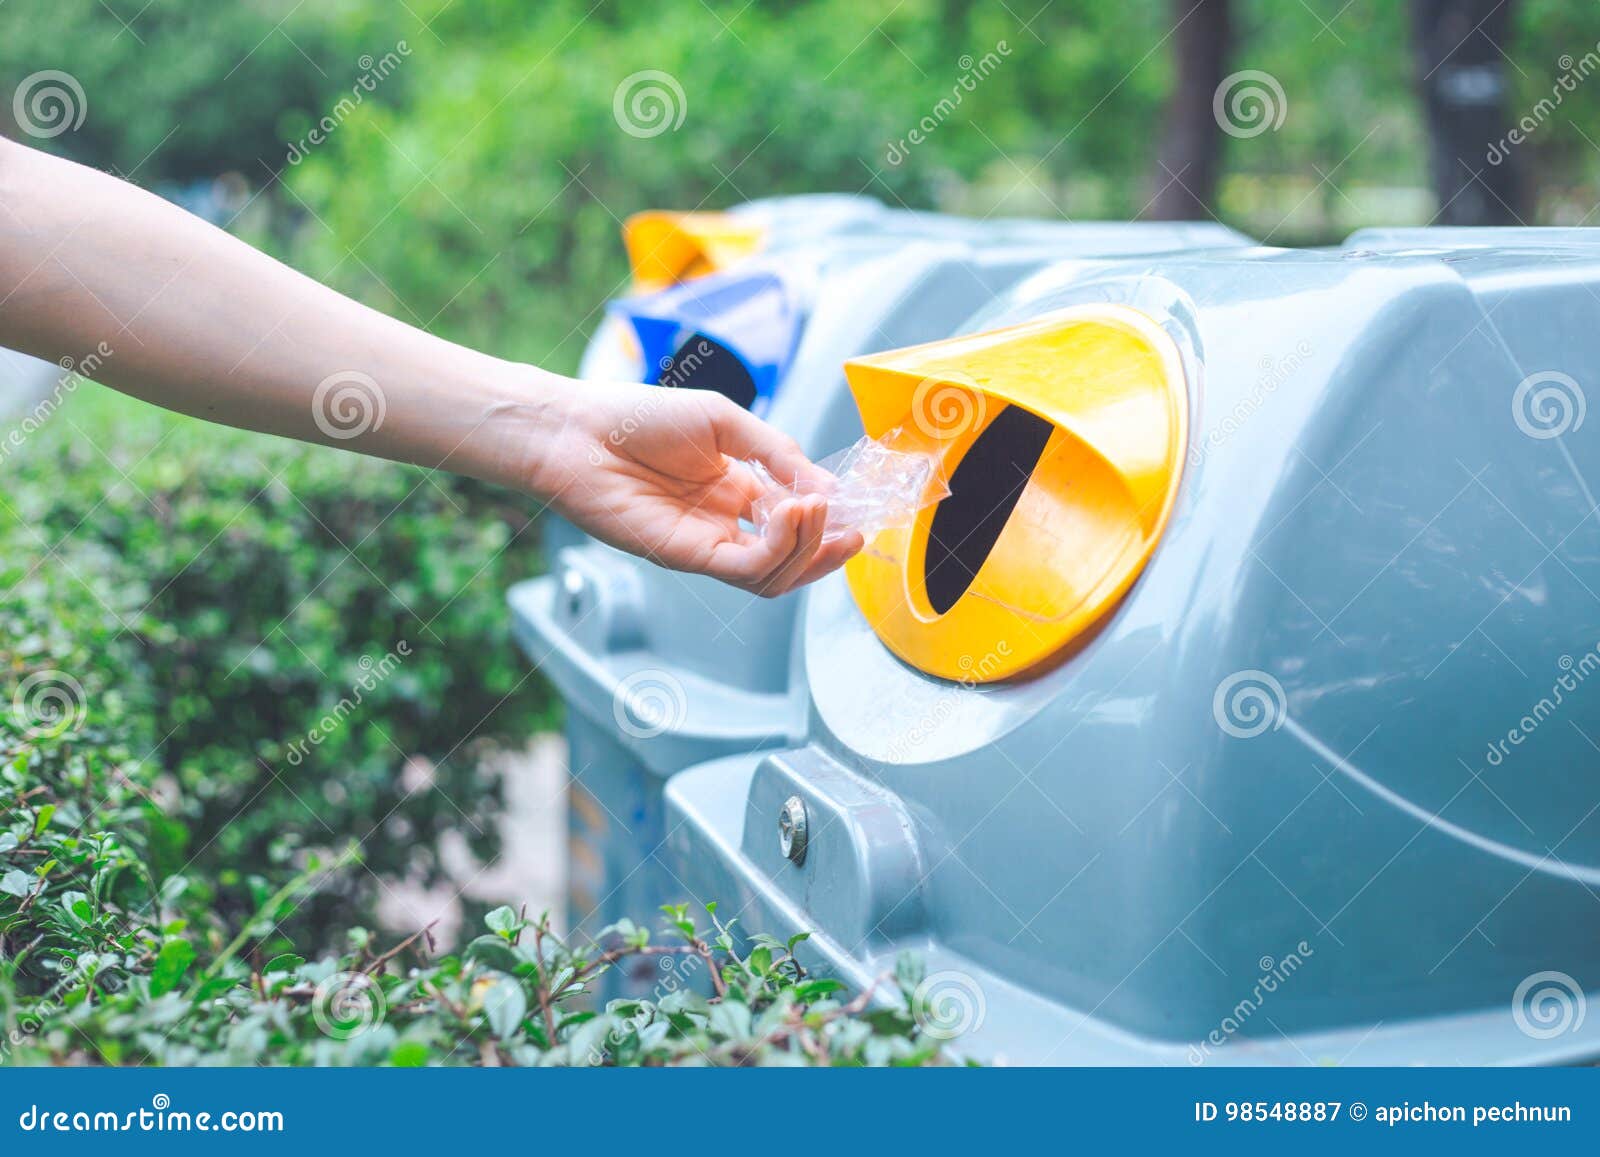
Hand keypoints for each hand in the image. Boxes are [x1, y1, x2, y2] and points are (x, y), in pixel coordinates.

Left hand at [538, 383, 862, 595]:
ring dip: (806, 549)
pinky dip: (776, 549)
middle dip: (826, 548)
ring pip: (773, 573)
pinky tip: (790, 516)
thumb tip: (829, 490)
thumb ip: (776, 453)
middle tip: (853, 530)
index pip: (794, 519)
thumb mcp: (725, 421)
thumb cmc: (639, 417)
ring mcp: (707, 543)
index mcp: (736, 490)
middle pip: (790, 558)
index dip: (827, 519)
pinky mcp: (686, 556)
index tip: (854, 509)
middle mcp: (725, 523)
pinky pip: (744, 569)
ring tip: (817, 512)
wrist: (580, 431)